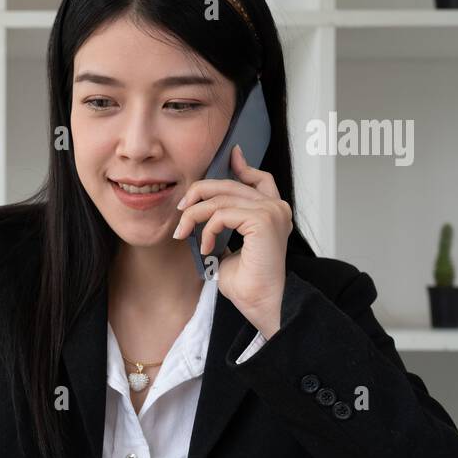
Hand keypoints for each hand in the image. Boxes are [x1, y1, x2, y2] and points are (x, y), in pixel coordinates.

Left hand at [171, 144, 291, 337]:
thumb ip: (225, 227)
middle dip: (199, 193)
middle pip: (230, 184)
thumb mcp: (230, 248)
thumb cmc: (247, 283)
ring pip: (220, 198)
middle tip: (181, 210)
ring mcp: (271, 212)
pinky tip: (206, 247)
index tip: (230, 154)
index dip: (242, 165)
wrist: (260, 303)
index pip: (259, 178)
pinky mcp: (263, 220)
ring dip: (194, 216)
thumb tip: (206, 215)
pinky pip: (222, 213)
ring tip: (184, 234)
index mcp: (272, 212)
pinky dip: (207, 229)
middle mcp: (276, 208)